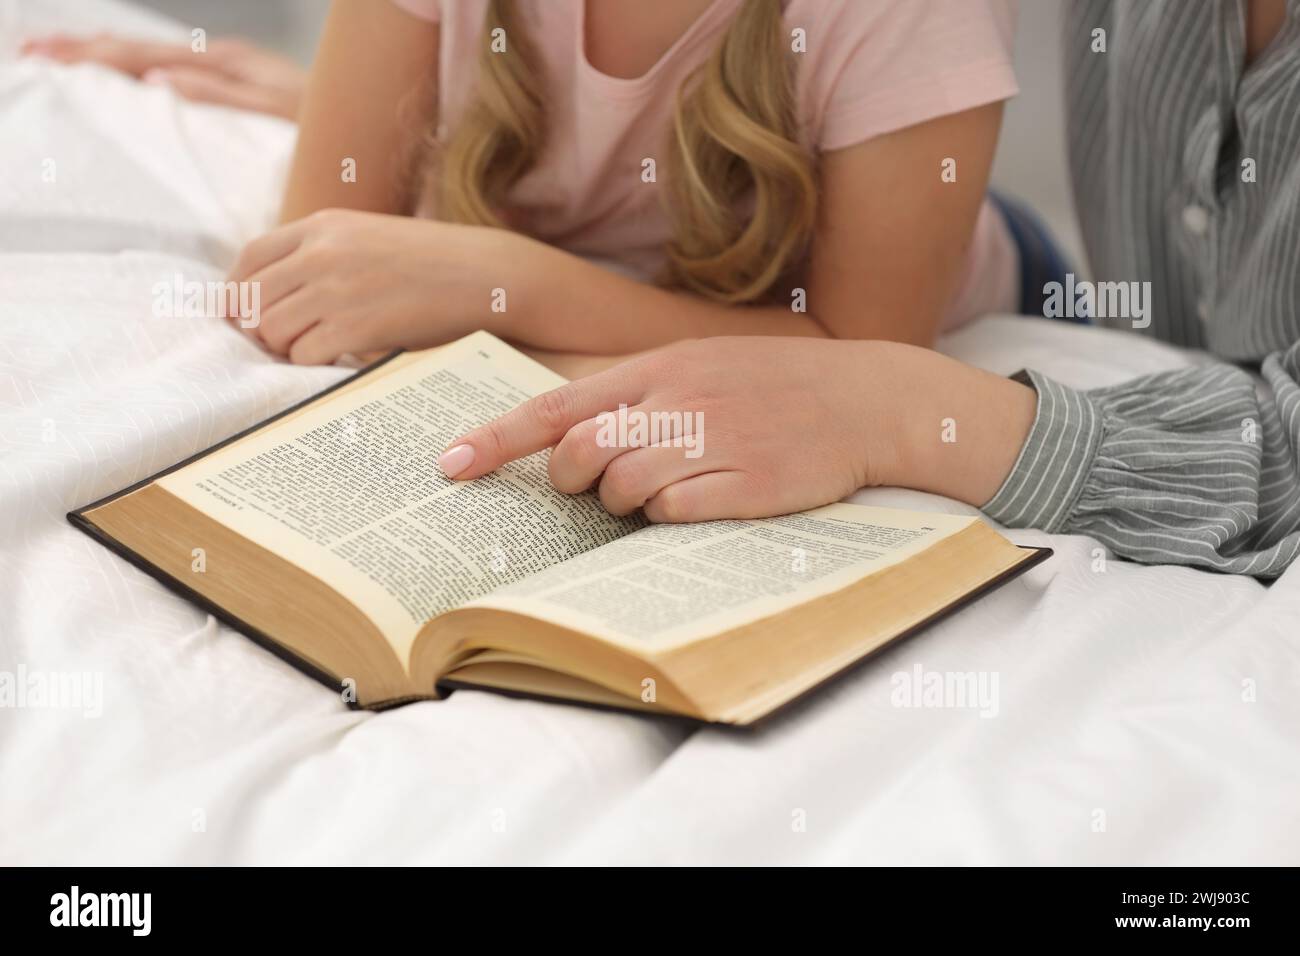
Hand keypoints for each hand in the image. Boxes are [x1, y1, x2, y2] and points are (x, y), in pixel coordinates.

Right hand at [20, 34, 305, 119]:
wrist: (371, 125)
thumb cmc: (333, 127)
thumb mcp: (281, 114)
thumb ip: (225, 97)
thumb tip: (162, 80)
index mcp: (227, 66)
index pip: (145, 55)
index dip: (95, 54)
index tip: (50, 56)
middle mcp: (226, 61)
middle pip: (143, 49)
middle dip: (89, 49)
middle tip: (36, 51)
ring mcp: (233, 71)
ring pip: (157, 55)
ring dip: (109, 54)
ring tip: (63, 54)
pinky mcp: (243, 84)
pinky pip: (179, 69)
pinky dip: (144, 64)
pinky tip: (130, 71)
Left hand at [228, 209, 532, 364]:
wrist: (486, 275)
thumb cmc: (434, 264)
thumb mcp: (370, 238)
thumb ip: (324, 254)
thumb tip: (277, 294)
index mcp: (323, 226)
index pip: (250, 258)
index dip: (238, 293)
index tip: (247, 315)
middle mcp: (322, 253)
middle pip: (253, 300)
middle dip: (261, 328)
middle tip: (286, 344)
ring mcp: (336, 289)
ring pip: (272, 331)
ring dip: (288, 349)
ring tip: (320, 349)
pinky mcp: (355, 326)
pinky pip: (304, 355)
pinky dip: (316, 364)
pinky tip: (342, 358)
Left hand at [439, 337, 1037, 521]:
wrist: (866, 399)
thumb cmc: (771, 387)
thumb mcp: (697, 368)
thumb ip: (633, 397)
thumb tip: (567, 441)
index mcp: (657, 368)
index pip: (555, 406)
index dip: (495, 440)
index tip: (448, 468)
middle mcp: (677, 400)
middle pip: (580, 454)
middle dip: (575, 480)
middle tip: (606, 483)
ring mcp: (712, 441)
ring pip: (623, 491)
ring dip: (631, 503)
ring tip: (674, 485)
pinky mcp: (746, 482)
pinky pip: (675, 514)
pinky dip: (675, 516)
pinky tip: (708, 498)